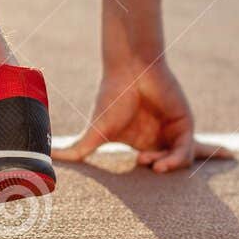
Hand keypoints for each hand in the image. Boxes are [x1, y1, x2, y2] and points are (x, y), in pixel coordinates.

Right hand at [54, 58, 231, 172]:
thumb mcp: (96, 132)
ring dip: (168, 166)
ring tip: (153, 164)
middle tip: (143, 162)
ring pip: (180, 161)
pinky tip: (162, 163)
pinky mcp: (185, 124)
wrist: (129, 69)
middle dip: (160, 170)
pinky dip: (177, 160)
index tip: (136, 162)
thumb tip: (49, 157)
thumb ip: (78, 150)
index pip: (154, 166)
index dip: (148, 170)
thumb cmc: (112, 98)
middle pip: (171, 166)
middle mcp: (161, 138)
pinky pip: (188, 149)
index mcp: (144, 143)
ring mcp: (174, 131)